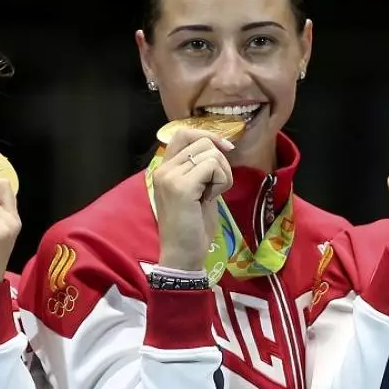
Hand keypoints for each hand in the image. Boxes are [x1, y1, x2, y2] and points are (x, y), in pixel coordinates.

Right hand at [153, 128, 234, 271]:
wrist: (183, 255)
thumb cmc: (192, 227)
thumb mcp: (198, 191)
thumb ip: (201, 169)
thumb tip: (220, 148)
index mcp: (165, 169)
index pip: (184, 133)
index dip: (207, 135)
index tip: (225, 150)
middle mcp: (163, 169)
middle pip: (202, 141)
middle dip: (219, 160)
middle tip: (215, 186)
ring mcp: (170, 177)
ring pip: (210, 153)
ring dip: (222, 174)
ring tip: (211, 195)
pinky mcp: (182, 187)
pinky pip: (213, 166)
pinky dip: (222, 181)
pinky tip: (211, 198)